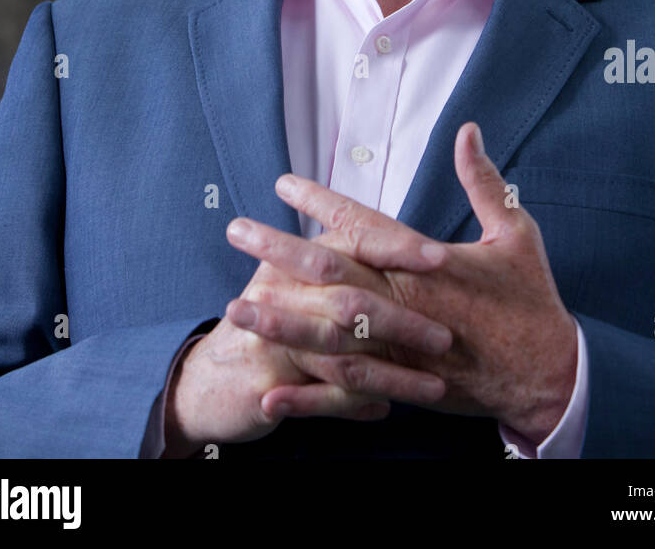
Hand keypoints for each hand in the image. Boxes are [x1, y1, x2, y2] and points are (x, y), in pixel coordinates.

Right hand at [163, 228, 450, 454]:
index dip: (396, 249)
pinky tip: (385, 411)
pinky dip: (356, 407)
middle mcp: (283, 292)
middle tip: (445, 338)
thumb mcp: (298, 282)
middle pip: (350, 301)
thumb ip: (347, 265)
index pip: (353, 242)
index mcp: (297, 261)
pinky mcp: (266, 385)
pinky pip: (322, 400)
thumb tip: (413, 250)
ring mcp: (273, 341)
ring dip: (393, 375)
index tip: (439, 257)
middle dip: (403, 320)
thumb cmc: (269, 322)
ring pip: (343, 358)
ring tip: (435, 388)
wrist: (209, 379)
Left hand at [225, 122, 577, 444]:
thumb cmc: (532, 301)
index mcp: (427, 264)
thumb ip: (483, 182)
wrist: (551, 375)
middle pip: (331, 274)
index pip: (363, 224)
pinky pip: (346, 391)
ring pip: (328, 335)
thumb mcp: (516, 233)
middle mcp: (406, 304)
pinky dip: (307, 396)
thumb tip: (467, 131)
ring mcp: (401, 350)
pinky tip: (268, 395)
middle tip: (236, 230)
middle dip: (280, 251)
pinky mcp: (404, 387)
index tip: (283, 182)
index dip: (321, 201)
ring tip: (235, 306)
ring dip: (279, 321)